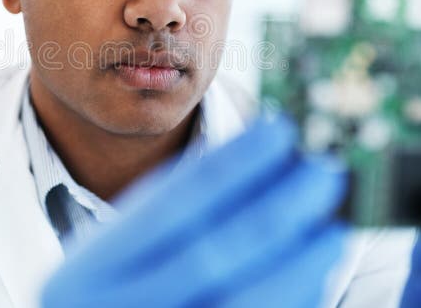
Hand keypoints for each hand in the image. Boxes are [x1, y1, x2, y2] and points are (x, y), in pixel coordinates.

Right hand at [41, 114, 348, 307]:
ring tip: (333, 228)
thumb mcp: (118, 250)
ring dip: (298, 262)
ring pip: (240, 302)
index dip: (231, 164)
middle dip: (276, 207)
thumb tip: (263, 158)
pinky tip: (314, 273)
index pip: (169, 206)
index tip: (280, 130)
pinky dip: (294, 301)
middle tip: (324, 171)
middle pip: (210, 254)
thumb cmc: (115, 291)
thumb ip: (172, 211)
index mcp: (87, 272)